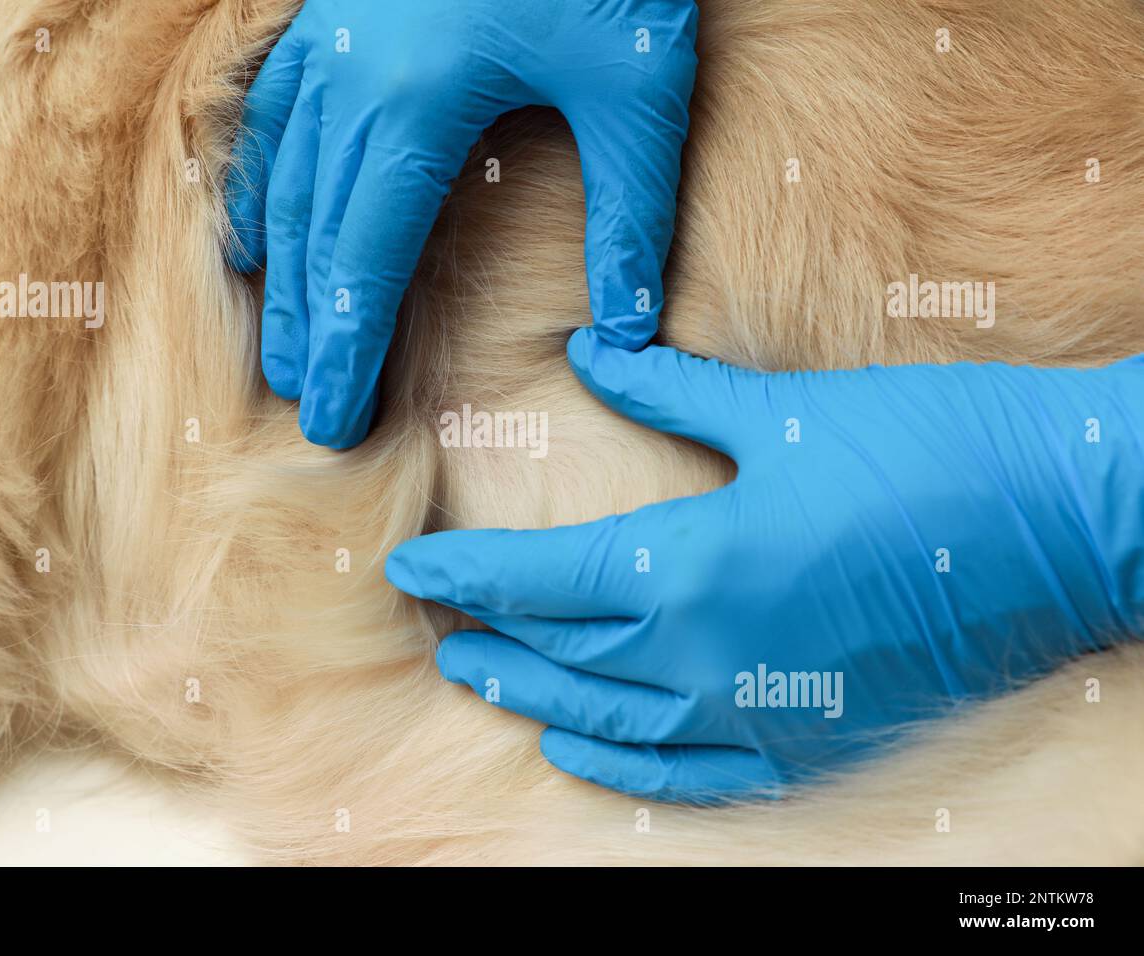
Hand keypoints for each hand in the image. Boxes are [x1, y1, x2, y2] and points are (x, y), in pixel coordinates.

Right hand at [224, 1, 699, 447]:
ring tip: (275, 340)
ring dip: (279, 268)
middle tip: (299, 402)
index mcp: (413, 106)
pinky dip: (263, 176)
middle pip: (310, 233)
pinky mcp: (335, 7)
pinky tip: (258, 221)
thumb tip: (629, 329)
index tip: (332, 420)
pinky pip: (275, 108)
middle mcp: (348, 78)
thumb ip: (630, 212)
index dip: (346, 351)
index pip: (363, 265)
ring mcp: (329, 35)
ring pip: (284, 176)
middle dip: (304, 326)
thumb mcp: (637, 83)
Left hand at [386, 328, 1143, 801]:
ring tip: (483, 680)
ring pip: (610, 721)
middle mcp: (708, 654)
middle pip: (562, 655)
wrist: (1063, 523)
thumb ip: (668, 391)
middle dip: (489, 637)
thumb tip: (592, 349)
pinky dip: (623, 767)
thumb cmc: (925, 449)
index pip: (541, 579)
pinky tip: (580, 753)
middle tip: (437, 626)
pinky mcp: (805, 738)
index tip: (411, 569)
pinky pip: (688, 775)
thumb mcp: (780, 412)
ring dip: (536, 700)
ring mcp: (756, 709)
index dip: (467, 576)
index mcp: (692, 564)